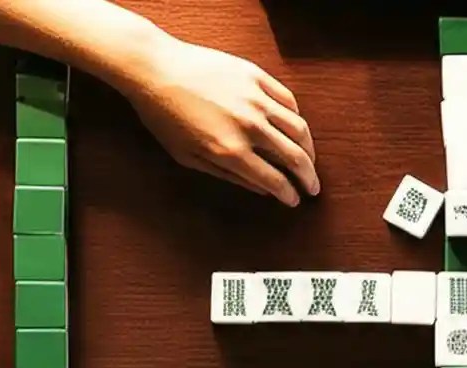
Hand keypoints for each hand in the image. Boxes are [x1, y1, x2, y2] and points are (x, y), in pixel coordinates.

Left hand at [121, 36, 319, 205]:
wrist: (153, 69)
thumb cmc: (164, 115)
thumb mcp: (188, 156)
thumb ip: (228, 175)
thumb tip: (260, 188)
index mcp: (231, 151)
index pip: (274, 180)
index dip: (288, 194)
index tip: (293, 200)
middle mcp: (249, 126)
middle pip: (295, 157)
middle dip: (308, 177)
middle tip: (312, 186)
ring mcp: (256, 99)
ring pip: (299, 128)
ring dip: (310, 148)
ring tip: (310, 158)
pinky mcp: (256, 76)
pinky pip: (288, 100)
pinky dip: (296, 116)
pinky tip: (294, 127)